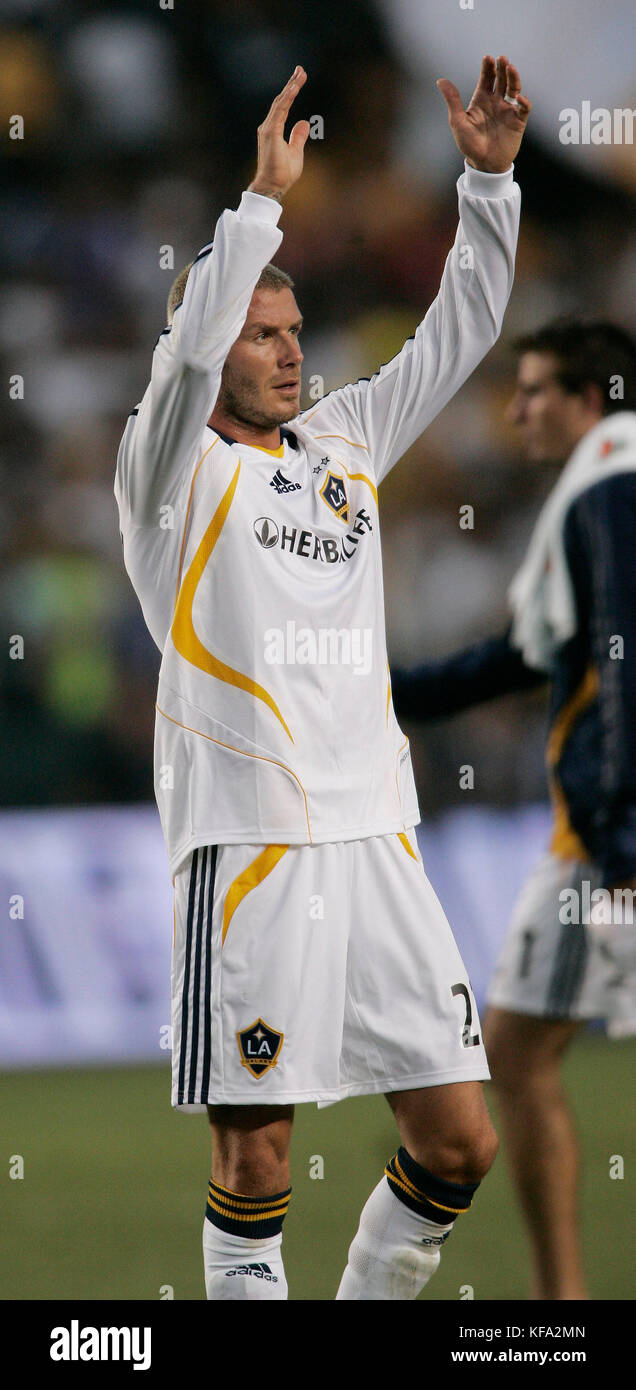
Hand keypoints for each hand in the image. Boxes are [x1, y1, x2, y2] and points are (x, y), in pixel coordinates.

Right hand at [248, 65, 309, 199]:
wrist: (273, 186)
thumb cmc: (282, 174)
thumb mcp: (295, 152)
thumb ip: (298, 137)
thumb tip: (303, 122)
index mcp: (274, 130)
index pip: (284, 106)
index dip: (291, 91)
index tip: (299, 78)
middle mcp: (268, 126)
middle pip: (282, 100)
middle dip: (291, 84)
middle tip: (301, 70)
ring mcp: (268, 129)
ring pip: (280, 103)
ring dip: (290, 87)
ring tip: (300, 74)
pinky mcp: (270, 133)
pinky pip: (280, 111)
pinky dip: (287, 99)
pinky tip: (294, 88)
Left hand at [437, 55, 530, 173]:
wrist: (484, 164)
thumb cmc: (469, 144)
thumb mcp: (458, 121)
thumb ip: (452, 100)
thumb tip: (441, 80)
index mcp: (481, 100)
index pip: (486, 78)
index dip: (488, 67)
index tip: (487, 58)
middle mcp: (496, 102)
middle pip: (501, 80)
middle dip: (502, 68)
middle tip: (502, 59)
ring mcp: (507, 110)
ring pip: (514, 88)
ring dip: (513, 78)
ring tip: (511, 68)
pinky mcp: (518, 121)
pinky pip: (524, 108)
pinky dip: (524, 102)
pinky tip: (518, 98)